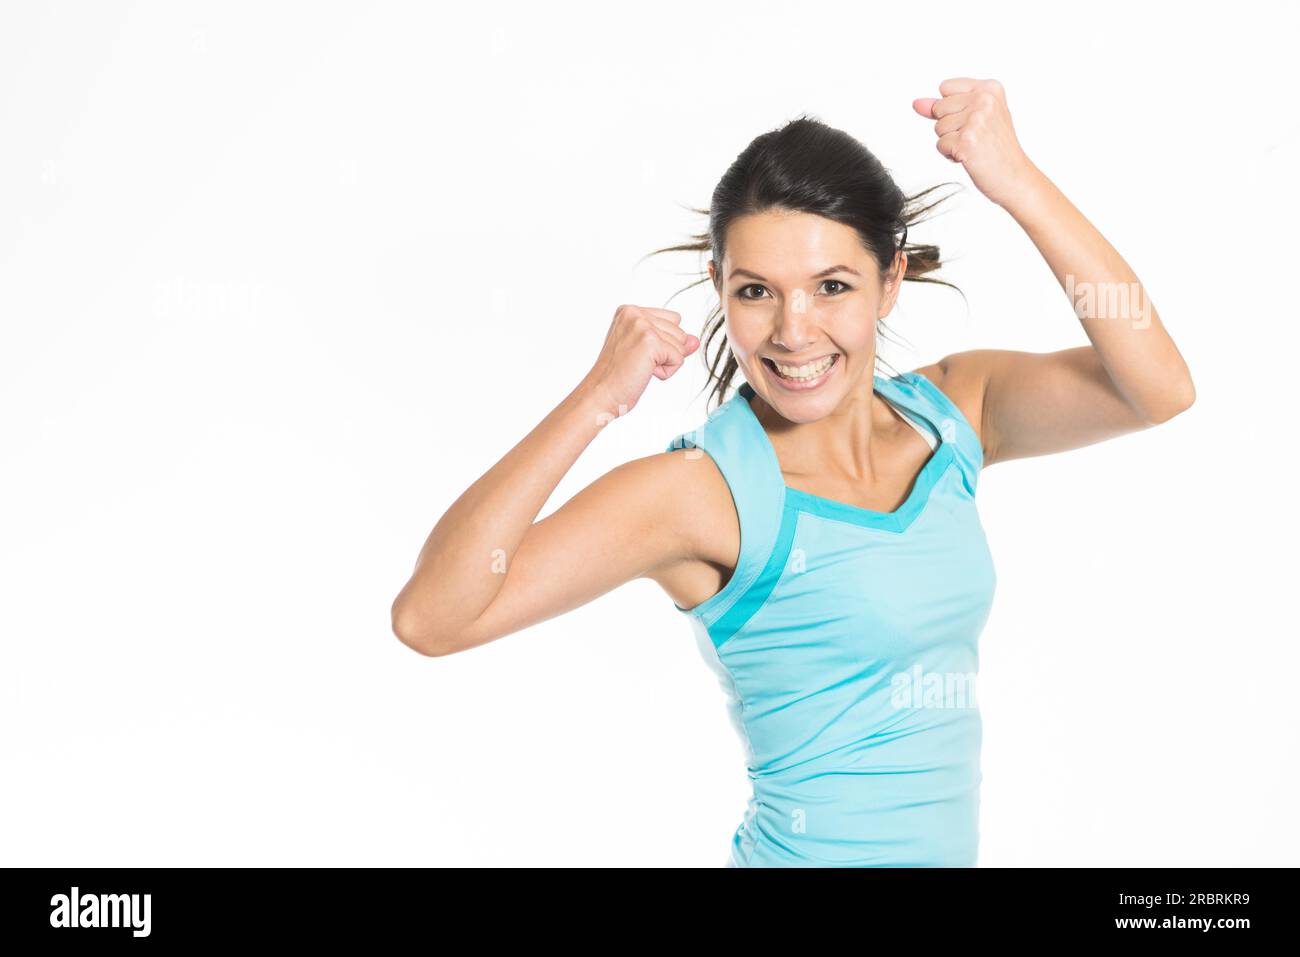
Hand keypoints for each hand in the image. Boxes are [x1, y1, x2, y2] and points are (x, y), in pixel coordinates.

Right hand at [578, 304, 699, 415]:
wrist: (601, 394)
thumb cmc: (619, 376)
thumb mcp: (647, 352)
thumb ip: (672, 341)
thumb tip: (695, 340)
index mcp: (629, 310)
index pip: (673, 320)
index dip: (663, 343)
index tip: (636, 354)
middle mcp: (634, 313)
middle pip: (680, 331)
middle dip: (665, 353)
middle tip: (636, 363)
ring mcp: (642, 325)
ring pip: (681, 345)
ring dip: (665, 363)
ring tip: (639, 368)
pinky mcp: (650, 342)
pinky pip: (679, 358)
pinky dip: (667, 372)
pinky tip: (644, 373)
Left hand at [912, 77, 1038, 208]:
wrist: (1014, 176)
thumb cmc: (995, 148)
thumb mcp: (975, 118)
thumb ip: (944, 107)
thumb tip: (916, 103)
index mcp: (989, 88)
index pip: (945, 87)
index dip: (951, 108)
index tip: (972, 120)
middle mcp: (984, 100)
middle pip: (939, 108)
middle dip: (949, 126)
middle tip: (975, 136)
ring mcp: (976, 119)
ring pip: (938, 128)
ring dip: (950, 142)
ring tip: (974, 147)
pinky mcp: (966, 141)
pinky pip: (940, 145)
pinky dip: (951, 155)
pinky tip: (970, 157)